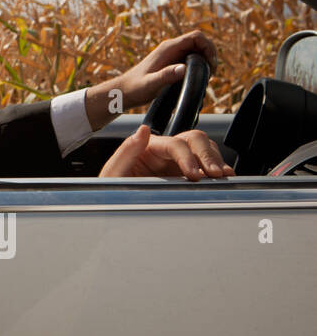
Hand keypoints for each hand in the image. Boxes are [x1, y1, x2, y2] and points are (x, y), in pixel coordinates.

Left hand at [85, 30, 216, 130]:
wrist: (124, 91)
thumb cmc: (135, 88)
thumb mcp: (151, 84)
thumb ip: (166, 76)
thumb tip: (183, 68)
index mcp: (167, 48)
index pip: (196, 37)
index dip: (208, 47)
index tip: (211, 64)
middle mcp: (171, 48)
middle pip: (200, 42)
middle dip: (210, 55)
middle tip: (210, 73)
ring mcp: (172, 55)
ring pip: (197, 51)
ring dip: (206, 61)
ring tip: (205, 77)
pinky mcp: (173, 63)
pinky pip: (192, 59)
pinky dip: (199, 66)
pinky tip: (197, 80)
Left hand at [99, 124, 233, 178]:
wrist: (115, 206)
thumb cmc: (111, 189)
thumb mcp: (113, 173)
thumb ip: (126, 151)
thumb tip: (143, 130)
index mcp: (147, 147)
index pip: (175, 144)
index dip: (187, 157)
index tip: (194, 175)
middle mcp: (165, 152)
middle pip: (194, 140)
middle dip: (207, 155)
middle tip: (216, 175)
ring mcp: (178, 163)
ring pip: (204, 150)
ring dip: (216, 161)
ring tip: (223, 178)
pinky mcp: (186, 175)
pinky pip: (207, 167)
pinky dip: (219, 170)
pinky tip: (224, 181)